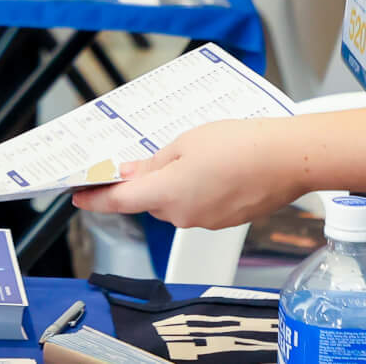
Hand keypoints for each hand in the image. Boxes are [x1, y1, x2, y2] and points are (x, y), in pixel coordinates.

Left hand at [72, 119, 303, 228]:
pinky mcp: (226, 220)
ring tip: (202, 152)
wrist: (288, 159)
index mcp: (166, 195)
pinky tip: (218, 166)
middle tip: (158, 152)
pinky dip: (200, 187)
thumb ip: (153, 164)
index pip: (119, 201)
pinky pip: (200, 204)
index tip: (78, 196)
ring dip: (178, 181)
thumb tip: (131, 175)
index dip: (95, 199)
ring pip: (176, 201)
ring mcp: (206, 222)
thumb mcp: (185, 143)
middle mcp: (182, 216)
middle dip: (149, 179)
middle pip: (150, 199)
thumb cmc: (241, 145)